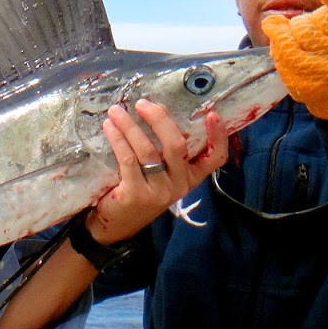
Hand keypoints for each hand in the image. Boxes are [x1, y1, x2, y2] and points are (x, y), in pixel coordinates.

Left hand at [88, 99, 228, 245]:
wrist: (116, 224)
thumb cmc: (140, 191)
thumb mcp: (160, 175)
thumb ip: (165, 153)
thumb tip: (155, 112)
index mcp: (190, 177)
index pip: (215, 158)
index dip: (218, 137)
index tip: (212, 114)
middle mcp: (179, 185)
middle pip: (176, 145)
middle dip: (159, 119)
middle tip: (142, 103)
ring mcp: (159, 191)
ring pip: (148, 150)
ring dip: (130, 126)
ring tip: (116, 112)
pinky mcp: (136, 194)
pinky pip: (128, 159)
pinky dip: (118, 139)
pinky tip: (109, 128)